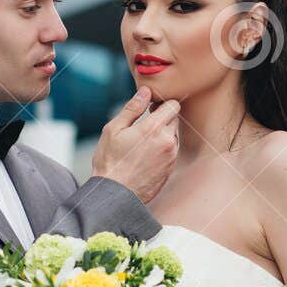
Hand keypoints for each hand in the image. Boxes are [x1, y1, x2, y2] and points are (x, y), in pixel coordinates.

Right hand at [88, 87, 178, 202]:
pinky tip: (145, 156)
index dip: (162, 103)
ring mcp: (171, 157)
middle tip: (144, 125)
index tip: (150, 108)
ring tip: (142, 143)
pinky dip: (162, 149)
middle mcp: (168, 141)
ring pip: (173, 136)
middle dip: (163, 118)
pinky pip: (171, 152)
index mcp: (154, 128)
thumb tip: (146, 91)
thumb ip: (132, 108)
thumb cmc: (110, 161)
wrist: (115, 194)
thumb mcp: (114, 129)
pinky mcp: (170, 169)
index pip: (173, 105)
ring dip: (163, 134)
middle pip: (175, 120)